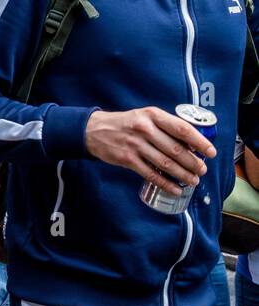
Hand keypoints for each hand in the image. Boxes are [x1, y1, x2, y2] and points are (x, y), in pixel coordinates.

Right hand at [85, 107, 213, 194]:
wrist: (93, 130)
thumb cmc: (125, 123)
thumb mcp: (145, 116)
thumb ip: (165, 125)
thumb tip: (191, 142)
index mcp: (152, 115)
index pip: (182, 129)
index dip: (199, 142)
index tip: (210, 152)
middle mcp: (144, 129)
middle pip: (176, 149)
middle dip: (193, 162)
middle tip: (203, 170)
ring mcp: (135, 145)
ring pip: (165, 163)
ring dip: (182, 174)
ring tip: (193, 180)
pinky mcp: (126, 159)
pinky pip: (150, 174)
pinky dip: (164, 183)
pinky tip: (175, 189)